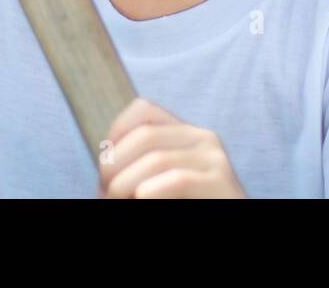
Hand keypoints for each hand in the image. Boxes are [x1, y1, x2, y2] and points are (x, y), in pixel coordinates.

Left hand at [98, 97, 247, 198]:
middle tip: (107, 195)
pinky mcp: (222, 183)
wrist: (224, 218)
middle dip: (114, 167)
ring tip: (120, 203)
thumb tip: (106, 160)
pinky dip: (151, 191)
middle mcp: (203, 138)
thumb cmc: (184, 205)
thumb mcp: (157, 180)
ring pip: (155, 160)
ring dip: (125, 186)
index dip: (115, 134)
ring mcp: (215, 159)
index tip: (104, 169)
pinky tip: (142, 198)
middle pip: (144, 135)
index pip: (143, 109)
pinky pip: (178, 180)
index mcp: (185, 133)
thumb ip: (139, 165)